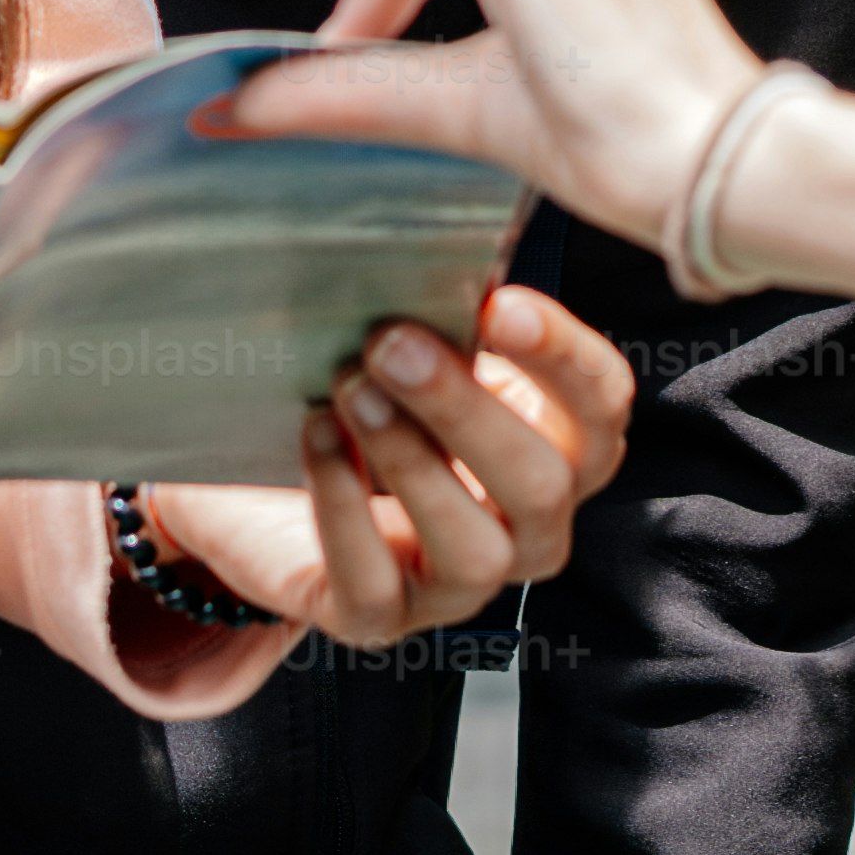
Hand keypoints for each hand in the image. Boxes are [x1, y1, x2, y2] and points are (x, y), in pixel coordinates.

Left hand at [132, 287, 638, 643]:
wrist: (252, 478)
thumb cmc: (357, 391)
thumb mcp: (413, 342)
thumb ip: (448, 307)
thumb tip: (447, 233)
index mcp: (560, 444)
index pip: (601, 408)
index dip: (562, 358)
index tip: (499, 302)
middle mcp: (528, 525)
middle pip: (543, 484)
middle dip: (469, 410)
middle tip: (393, 339)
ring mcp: (458, 584)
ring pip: (477, 549)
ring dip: (413, 462)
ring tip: (350, 388)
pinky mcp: (379, 620)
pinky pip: (375, 587)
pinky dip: (343, 510)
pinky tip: (315, 440)